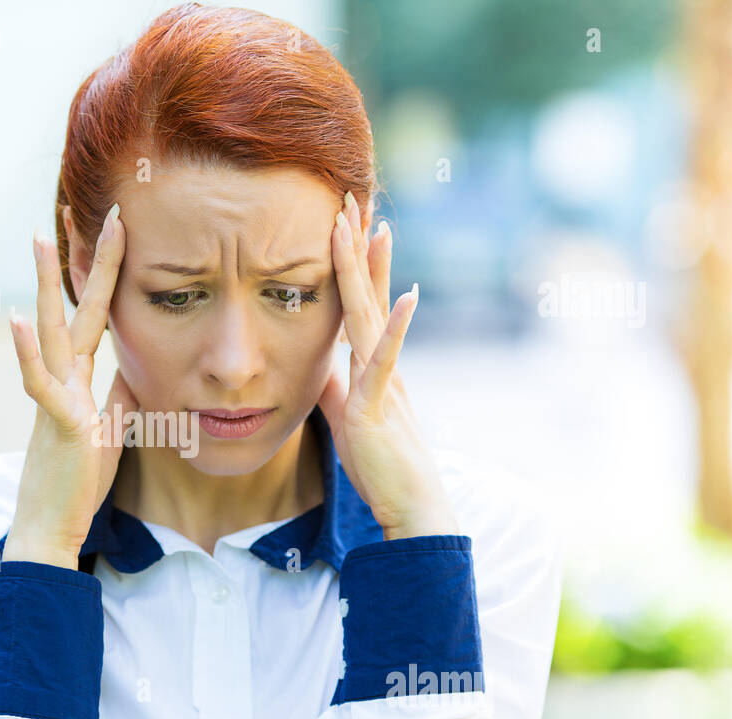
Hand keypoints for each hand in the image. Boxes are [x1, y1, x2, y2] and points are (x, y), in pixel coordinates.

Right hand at [4, 203, 138, 568]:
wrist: (54, 525)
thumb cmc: (77, 482)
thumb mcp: (108, 430)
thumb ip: (117, 396)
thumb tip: (131, 369)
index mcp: (79, 380)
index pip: (94, 317)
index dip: (104, 275)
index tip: (116, 232)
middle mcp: (62, 379)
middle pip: (74, 309)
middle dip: (82, 260)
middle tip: (88, 209)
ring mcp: (55, 397)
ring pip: (49, 332)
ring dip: (43, 286)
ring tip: (38, 240)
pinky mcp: (56, 422)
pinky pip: (37, 383)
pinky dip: (25, 352)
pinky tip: (15, 320)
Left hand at [317, 192, 459, 540]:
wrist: (410, 504)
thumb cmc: (380, 467)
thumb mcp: (348, 418)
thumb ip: (335, 389)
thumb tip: (321, 367)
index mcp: (371, 366)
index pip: (360, 305)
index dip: (352, 265)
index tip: (343, 225)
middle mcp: (381, 364)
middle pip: (368, 295)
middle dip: (358, 249)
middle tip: (350, 200)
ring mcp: (383, 381)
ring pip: (373, 316)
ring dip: (370, 271)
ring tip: (371, 226)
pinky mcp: (380, 405)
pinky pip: (387, 361)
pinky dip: (398, 327)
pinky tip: (409, 295)